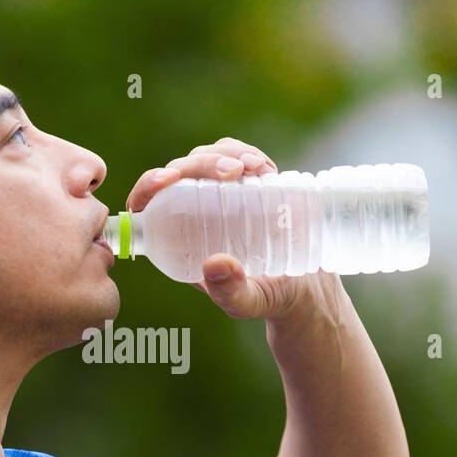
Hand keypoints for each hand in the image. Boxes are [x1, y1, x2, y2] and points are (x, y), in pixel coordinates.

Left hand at [125, 137, 316, 319]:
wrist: (307, 284)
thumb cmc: (271, 297)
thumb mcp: (249, 303)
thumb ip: (231, 292)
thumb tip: (213, 264)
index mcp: (180, 241)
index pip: (149, 206)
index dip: (149, 186)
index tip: (168, 179)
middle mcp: (193, 213)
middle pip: (180, 173)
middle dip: (202, 163)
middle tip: (234, 171)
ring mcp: (218, 193)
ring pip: (207, 156)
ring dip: (227, 153)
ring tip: (257, 167)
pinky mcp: (244, 181)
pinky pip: (235, 154)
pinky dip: (247, 153)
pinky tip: (265, 168)